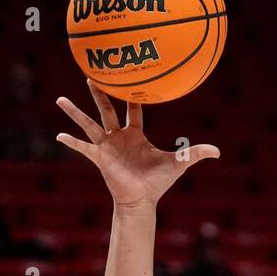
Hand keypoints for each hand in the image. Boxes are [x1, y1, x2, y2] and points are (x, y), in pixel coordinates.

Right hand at [56, 80, 218, 206]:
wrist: (142, 201)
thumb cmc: (158, 182)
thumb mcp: (179, 164)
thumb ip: (196, 154)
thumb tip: (219, 151)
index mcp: (136, 134)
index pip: (133, 109)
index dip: (132, 95)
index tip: (127, 77)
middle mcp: (119, 137)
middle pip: (107, 109)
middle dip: (99, 93)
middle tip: (91, 74)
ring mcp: (107, 147)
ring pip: (89, 124)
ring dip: (75, 113)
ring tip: (60, 99)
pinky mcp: (99, 159)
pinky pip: (83, 148)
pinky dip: (71, 142)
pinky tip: (58, 136)